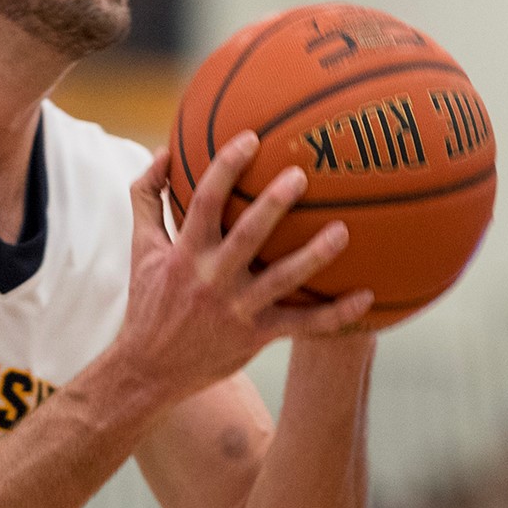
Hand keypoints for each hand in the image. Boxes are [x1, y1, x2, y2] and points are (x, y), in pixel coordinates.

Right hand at [116, 132, 372, 400]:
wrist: (150, 368)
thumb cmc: (149, 300)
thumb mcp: (141, 248)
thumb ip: (147, 197)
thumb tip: (163, 150)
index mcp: (184, 253)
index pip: (203, 202)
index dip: (225, 168)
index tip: (250, 139)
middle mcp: (211, 279)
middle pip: (246, 236)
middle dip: (273, 205)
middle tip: (301, 174)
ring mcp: (237, 309)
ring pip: (281, 280)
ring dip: (313, 256)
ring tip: (343, 232)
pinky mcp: (256, 336)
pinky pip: (302, 325)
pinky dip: (335, 314)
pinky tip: (366, 297)